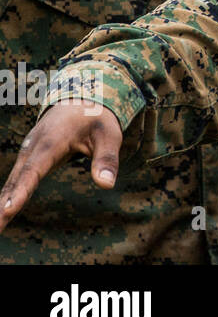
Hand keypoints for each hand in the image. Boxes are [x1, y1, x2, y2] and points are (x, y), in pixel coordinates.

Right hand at [0, 100, 121, 233]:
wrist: (80, 101)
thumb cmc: (96, 119)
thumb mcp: (109, 135)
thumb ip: (107, 158)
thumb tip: (107, 184)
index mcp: (51, 141)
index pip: (34, 170)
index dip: (21, 191)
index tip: (8, 210)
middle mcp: (33, 148)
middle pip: (15, 180)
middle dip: (2, 206)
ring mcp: (27, 153)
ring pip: (12, 182)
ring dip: (0, 206)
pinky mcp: (27, 159)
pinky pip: (15, 181)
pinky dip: (6, 197)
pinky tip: (1, 215)